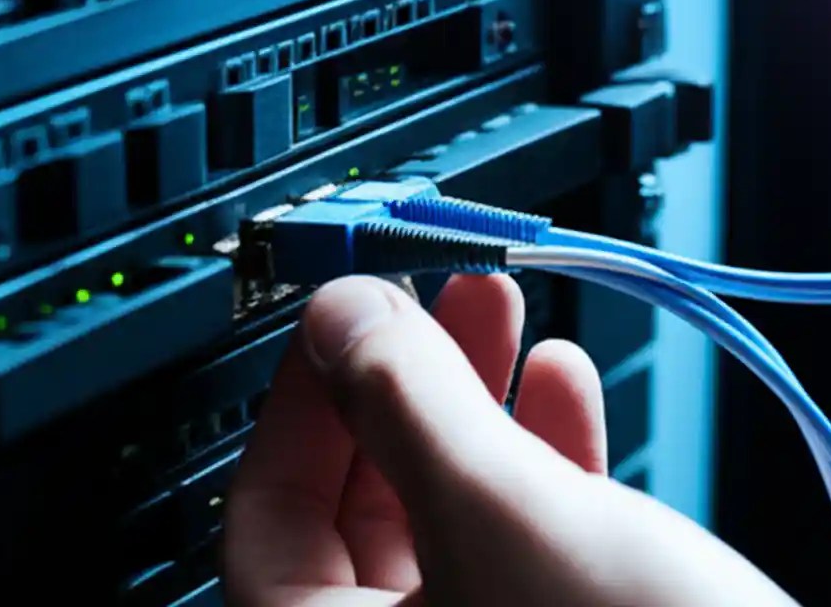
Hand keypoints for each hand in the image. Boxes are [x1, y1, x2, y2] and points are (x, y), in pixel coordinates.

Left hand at [223, 274, 792, 605]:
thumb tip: (339, 315)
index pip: (267, 517)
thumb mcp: (509, 517)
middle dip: (405, 382)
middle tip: (431, 295)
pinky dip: (541, 452)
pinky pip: (526, 534)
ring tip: (506, 309)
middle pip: (362, 506)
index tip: (343, 314)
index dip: (301, 398)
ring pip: (451, 510)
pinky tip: (563, 385)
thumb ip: (408, 407)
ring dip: (478, 400)